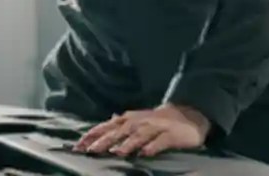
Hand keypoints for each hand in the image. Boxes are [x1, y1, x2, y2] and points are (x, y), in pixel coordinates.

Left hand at [73, 105, 210, 158]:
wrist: (189, 115)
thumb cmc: (158, 121)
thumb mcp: (136, 120)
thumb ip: (119, 124)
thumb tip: (101, 127)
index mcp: (129, 119)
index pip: (107, 126)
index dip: (93, 135)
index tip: (78, 145)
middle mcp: (140, 121)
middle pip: (120, 130)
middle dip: (105, 140)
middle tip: (91, 151)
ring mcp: (156, 127)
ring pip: (139, 135)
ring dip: (127, 144)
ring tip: (116, 153)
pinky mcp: (171, 135)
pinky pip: (161, 142)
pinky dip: (153, 147)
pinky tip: (145, 154)